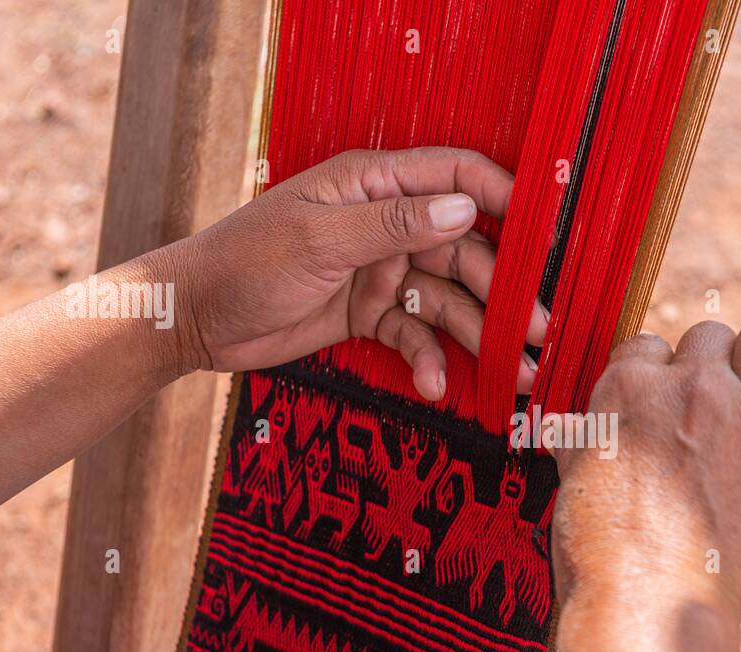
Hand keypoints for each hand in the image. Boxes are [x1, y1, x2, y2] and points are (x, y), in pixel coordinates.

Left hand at [166, 147, 546, 398]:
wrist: (196, 319)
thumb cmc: (245, 261)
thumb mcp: (320, 239)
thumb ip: (393, 224)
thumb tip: (464, 210)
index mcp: (372, 184)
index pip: (452, 176)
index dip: (503, 198)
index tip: (544, 232)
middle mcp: (385, 224)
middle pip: (463, 251)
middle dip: (504, 292)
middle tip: (539, 329)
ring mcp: (380, 270)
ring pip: (447, 300)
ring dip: (481, 335)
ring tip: (518, 371)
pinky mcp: (370, 313)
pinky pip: (414, 334)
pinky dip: (427, 359)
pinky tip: (434, 384)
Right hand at [546, 312, 740, 651]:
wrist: (645, 604)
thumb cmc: (600, 552)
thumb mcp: (574, 478)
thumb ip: (586, 440)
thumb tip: (576, 433)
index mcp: (629, 388)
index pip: (649, 345)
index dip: (658, 376)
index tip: (663, 409)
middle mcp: (690, 386)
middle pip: (711, 335)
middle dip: (711, 365)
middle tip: (711, 412)